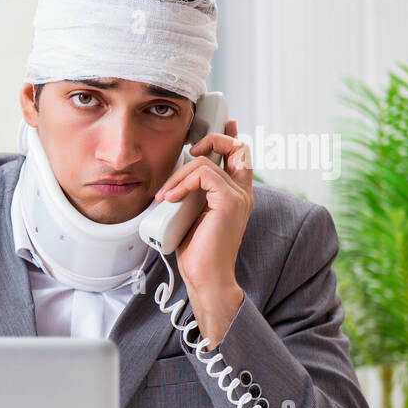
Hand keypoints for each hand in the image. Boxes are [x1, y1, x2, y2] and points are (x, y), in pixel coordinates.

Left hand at [153, 118, 251, 346]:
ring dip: (178, 175)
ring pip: (209, 161)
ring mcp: (238, 196)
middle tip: (189, 149)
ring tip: (165, 195)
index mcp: (235, 194)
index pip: (238, 155)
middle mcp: (242, 192)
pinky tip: (170, 198)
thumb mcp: (190, 215)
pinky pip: (204, 174)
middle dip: (212, 138)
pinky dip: (182, 182)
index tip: (209, 129)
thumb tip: (172, 181)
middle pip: (237, 147)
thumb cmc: (196, 252)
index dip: (226, 136)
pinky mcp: (229, 202)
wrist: (206, 278)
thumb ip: (190, 195)